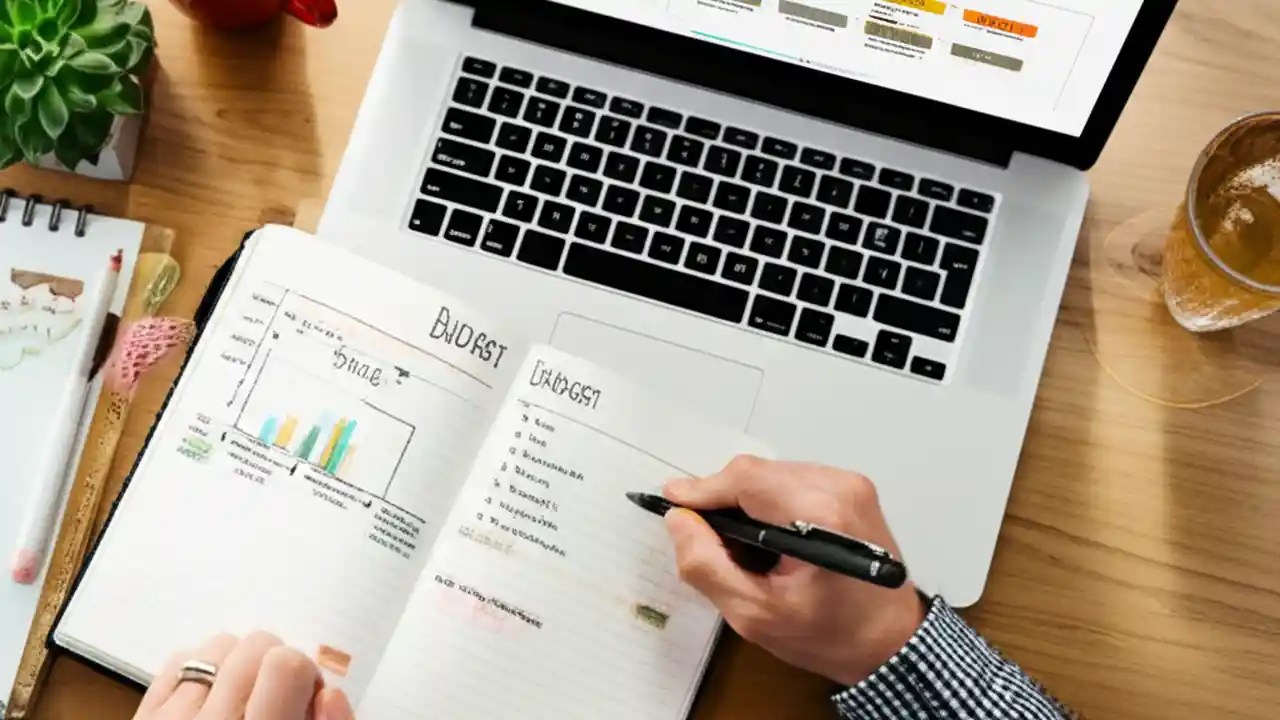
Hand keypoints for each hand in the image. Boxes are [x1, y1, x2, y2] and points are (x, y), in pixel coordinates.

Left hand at [133, 632, 354, 719]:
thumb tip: (331, 691)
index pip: (287, 664)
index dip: (304, 675)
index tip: (303, 697)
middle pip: (257, 646)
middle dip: (274, 666)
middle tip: (274, 699)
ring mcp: (171, 718)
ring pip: (218, 646)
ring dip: (236, 664)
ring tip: (240, 698)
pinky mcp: (144, 716)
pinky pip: (178, 661)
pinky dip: (199, 671)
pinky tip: (208, 697)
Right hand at [664, 456, 926, 686]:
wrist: (892, 641)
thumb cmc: (829, 635)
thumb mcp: (756, 615)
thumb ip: (708, 565)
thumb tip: (679, 520)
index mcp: (820, 513)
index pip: (745, 479)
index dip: (703, 489)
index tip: (672, 502)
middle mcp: (838, 486)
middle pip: (757, 472)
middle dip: (724, 499)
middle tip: (709, 540)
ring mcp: (849, 483)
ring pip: (772, 473)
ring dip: (747, 501)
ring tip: (744, 545)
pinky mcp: (852, 487)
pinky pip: (793, 479)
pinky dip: (770, 502)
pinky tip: (771, 537)